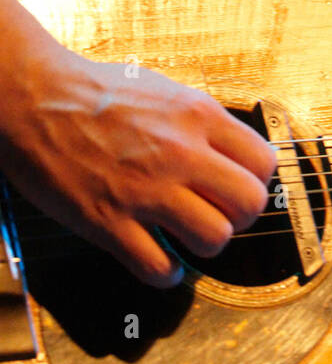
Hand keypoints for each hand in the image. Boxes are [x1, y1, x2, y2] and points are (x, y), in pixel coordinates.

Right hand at [0, 33, 276, 288]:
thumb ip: (202, 122)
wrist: (35, 98)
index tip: (240, 187)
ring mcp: (146, 190)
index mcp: (198, 116)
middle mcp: (180, 152)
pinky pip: (158, 266)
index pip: (264, 162)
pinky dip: (166, 273)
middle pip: (249, 204)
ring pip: (213, 239)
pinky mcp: (109, 221)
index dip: (257, 181)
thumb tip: (232, 151)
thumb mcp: (165, 90)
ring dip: (205, 246)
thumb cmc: (95, 91)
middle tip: (220, 215)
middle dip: (240, 217)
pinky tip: (160, 260)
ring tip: (188, 237)